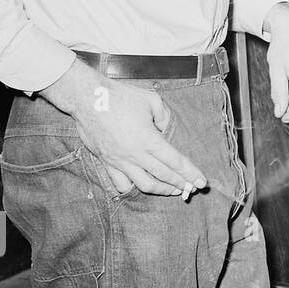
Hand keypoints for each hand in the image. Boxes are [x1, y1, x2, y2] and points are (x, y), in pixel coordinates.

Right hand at [67, 73, 206, 197]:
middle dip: (181, 184)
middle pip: (164, 176)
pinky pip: (120, 184)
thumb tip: (167, 129)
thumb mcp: (151, 100)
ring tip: (173, 190)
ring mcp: (119, 161)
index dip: (190, 173)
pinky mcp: (106, 162)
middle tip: (192, 188)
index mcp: (149, 139)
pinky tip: (142, 185)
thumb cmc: (121, 97)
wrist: (87, 99)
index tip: (201, 182)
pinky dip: (133, 188)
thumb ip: (165, 117)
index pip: (175, 162)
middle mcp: (135, 154)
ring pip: (144, 185)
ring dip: (162, 190)